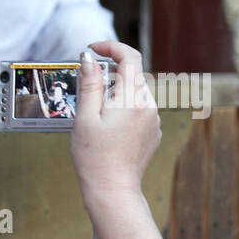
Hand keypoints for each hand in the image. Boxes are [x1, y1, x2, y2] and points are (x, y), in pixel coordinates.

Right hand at [70, 41, 160, 205]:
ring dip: (116, 94)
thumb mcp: (85, 117)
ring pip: (134, 92)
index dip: (110, 47)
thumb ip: (89, 83)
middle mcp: (149, 106)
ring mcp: (154, 120)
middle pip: (131, 75)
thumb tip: (89, 58)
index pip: (129, 56)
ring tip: (97, 119)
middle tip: (87, 94)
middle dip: (109, 75)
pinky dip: (124, 109)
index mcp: (132, 99)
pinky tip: (109, 130)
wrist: (113, 190)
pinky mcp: (153, 131)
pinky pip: (139, 109)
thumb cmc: (95, 157)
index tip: (92, 50)